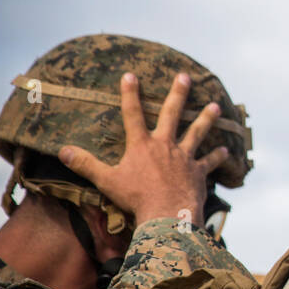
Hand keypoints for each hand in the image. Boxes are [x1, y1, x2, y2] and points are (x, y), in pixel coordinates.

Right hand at [59, 71, 229, 228]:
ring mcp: (184, 157)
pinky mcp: (198, 172)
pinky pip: (210, 162)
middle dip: (178, 94)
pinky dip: (217, 156)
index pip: (132, 114)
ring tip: (215, 106)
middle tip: (185, 76)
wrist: (167, 214)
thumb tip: (63, 150)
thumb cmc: (135, 198)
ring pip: (197, 132)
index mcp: (141, 145)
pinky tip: (226, 150)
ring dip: (206, 119)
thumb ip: (85, 164)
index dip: (130, 94)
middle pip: (172, 114)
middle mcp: (165, 146)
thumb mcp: (105, 181)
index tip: (131, 74)